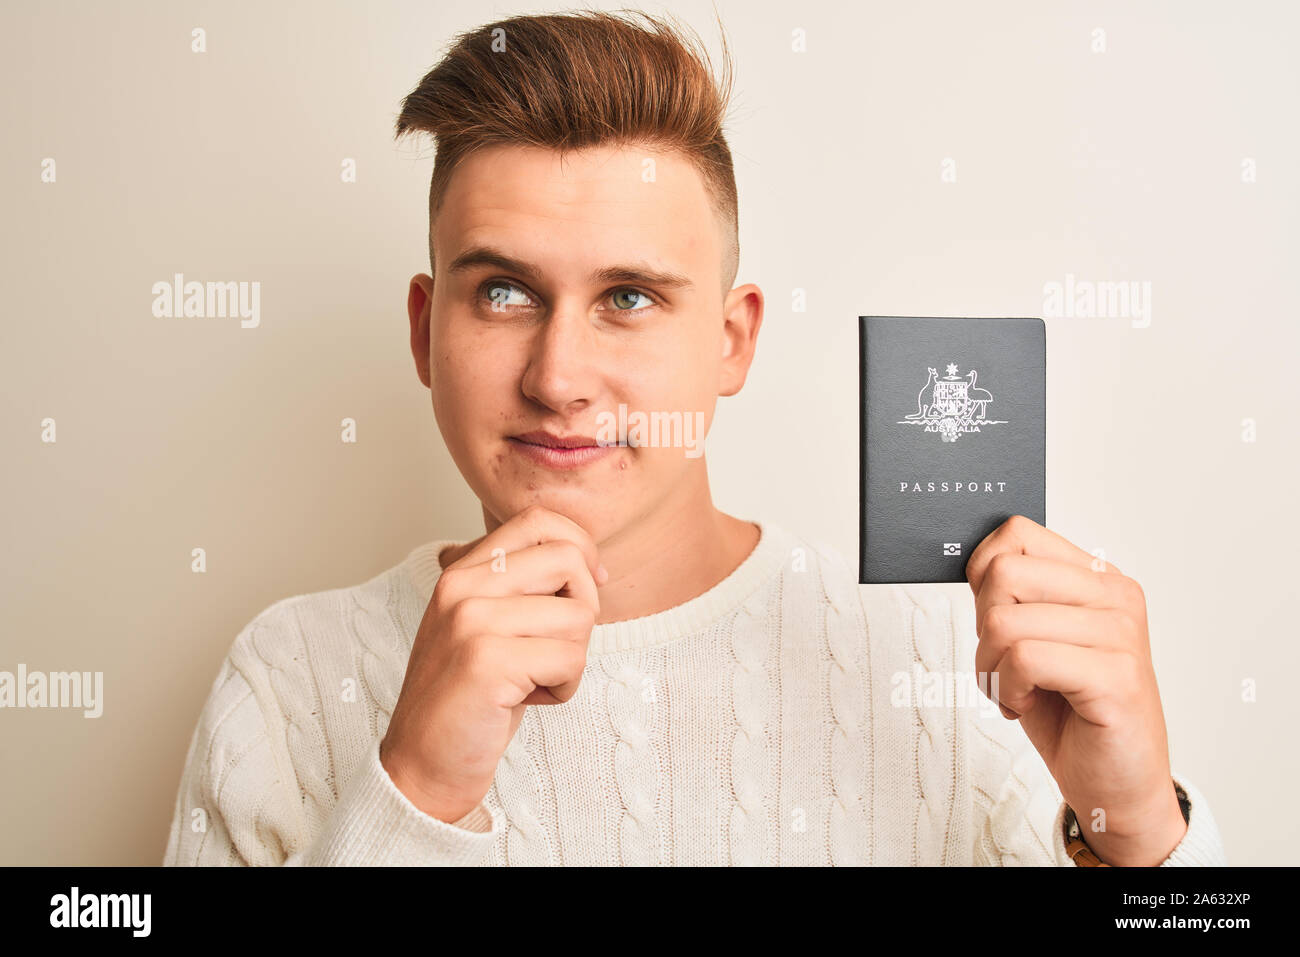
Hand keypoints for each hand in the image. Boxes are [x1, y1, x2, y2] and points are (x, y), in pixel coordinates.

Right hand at [379, 505, 605, 823]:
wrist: (423, 766)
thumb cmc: (468, 698)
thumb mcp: (485, 626)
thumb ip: (520, 588)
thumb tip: (587, 560)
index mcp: (462, 572)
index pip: (538, 521)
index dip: (580, 546)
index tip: (591, 582)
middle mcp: (462, 587)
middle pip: (569, 560)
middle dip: (583, 609)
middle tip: (554, 647)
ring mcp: (471, 621)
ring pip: (578, 615)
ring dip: (572, 658)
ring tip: (531, 680)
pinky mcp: (487, 661)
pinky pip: (571, 659)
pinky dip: (563, 688)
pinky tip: (525, 701)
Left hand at [966, 515, 1187, 865]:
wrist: (1117, 784)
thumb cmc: (1071, 713)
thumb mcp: (1033, 640)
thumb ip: (1013, 597)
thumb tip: (974, 561)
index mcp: (1099, 579)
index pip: (1017, 534)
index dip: (984, 577)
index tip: (994, 622)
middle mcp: (1116, 598)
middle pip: (1004, 574)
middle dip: (983, 628)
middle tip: (1003, 665)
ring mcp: (1121, 635)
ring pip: (1005, 621)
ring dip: (991, 668)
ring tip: (1017, 691)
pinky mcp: (1116, 677)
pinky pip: (1024, 659)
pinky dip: (1007, 689)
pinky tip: (1027, 705)